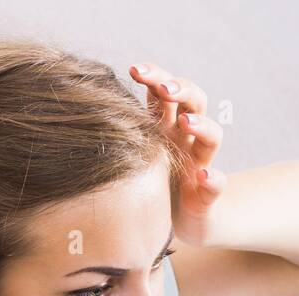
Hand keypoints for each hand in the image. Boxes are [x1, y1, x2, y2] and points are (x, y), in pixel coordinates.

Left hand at [128, 62, 225, 245]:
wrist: (181, 223)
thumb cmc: (150, 186)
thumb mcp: (133, 154)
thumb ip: (119, 131)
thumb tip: (81, 104)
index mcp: (167, 127)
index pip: (166, 92)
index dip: (155, 76)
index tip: (134, 70)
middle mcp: (187, 141)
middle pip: (195, 102)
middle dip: (181, 90)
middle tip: (165, 89)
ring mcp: (200, 166)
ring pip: (212, 137)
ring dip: (201, 125)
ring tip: (185, 123)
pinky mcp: (207, 196)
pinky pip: (216, 185)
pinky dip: (213, 179)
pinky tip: (204, 176)